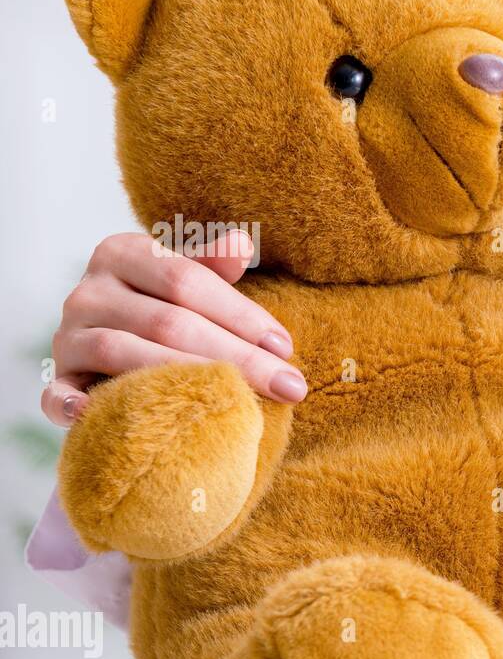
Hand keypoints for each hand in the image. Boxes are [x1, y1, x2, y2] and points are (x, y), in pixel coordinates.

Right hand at [42, 230, 305, 426]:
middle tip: (288, 386)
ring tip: (238, 402)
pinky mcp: (58, 377)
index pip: (186, 281)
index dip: (240, 314)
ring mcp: (67, 335)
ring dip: (184, 379)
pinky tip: (96, 414)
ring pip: (122, 353)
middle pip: (167, 322)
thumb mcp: (187, 278)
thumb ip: (211, 265)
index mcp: (123, 253)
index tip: (286, 347)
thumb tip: (241, 244)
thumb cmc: (166, 305)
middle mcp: (88, 291)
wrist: (111, 339)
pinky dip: (73, 404)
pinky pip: (58, 393)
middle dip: (235, 356)